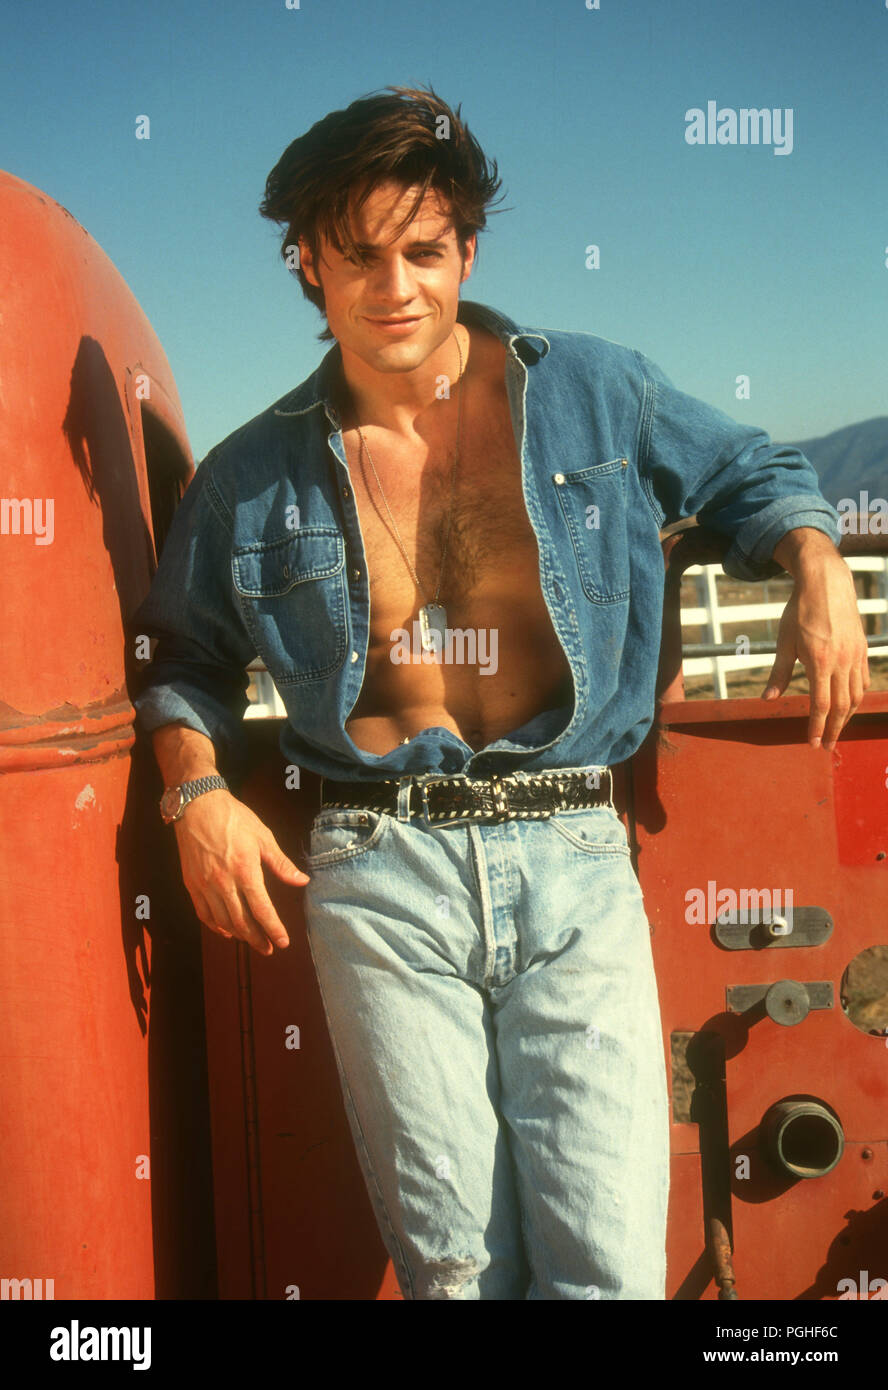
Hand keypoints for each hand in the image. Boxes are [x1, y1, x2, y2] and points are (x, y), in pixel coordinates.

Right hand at [173, 791, 308, 953]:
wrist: (198, 806)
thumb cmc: (234, 818)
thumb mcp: (263, 837)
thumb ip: (281, 864)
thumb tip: (302, 881)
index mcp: (245, 870)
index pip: (261, 909)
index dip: (273, 929)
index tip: (282, 942)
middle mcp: (223, 882)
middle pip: (241, 921)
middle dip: (256, 939)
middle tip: (267, 949)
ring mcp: (204, 885)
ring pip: (221, 921)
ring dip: (238, 935)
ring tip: (250, 940)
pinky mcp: (191, 884)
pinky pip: (203, 913)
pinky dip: (215, 926)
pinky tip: (225, 931)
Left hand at [762, 553, 869, 749]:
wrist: (826, 583)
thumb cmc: (801, 611)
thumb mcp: (784, 642)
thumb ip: (779, 673)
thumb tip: (768, 699)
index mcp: (820, 661)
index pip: (821, 705)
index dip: (817, 727)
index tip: (814, 744)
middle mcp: (842, 661)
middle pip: (842, 706)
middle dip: (835, 730)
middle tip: (827, 747)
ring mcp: (855, 655)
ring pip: (855, 696)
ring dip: (847, 717)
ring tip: (837, 730)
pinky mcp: (862, 649)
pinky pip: (863, 681)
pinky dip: (856, 697)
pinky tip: (849, 705)